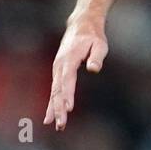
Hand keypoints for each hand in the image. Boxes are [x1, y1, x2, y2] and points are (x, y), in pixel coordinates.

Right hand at [44, 14, 107, 130]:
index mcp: (69, 59)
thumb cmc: (93, 36)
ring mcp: (57, 69)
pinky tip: (51, 116)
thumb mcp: (100, 44)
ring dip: (54, 109)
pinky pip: (55, 90)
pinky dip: (52, 103)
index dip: (68, 95)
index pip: (67, 80)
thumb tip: (93, 68)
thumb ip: (96, 57)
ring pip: (54, 92)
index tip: (68, 108)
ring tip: (56, 125)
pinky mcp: (58, 72)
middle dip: (59, 108)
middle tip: (61, 124)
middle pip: (58, 90)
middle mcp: (60, 65)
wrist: (81, 25)